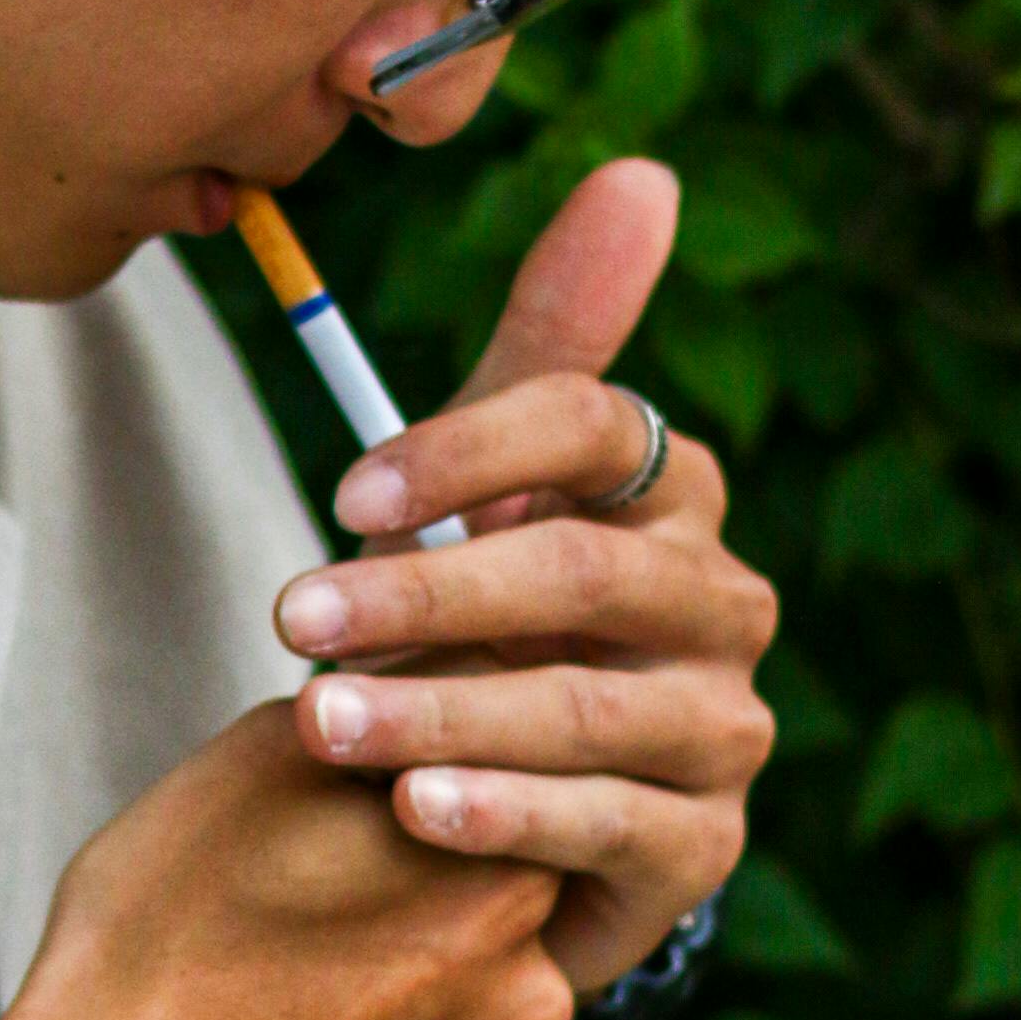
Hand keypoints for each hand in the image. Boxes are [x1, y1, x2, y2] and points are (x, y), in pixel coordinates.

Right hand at [0, 707, 577, 1019]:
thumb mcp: (260, 765)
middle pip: (492, 924)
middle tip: (298, 907)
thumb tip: (428, 697)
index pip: (507, 808)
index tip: (352, 813)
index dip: (422, 802)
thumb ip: (381, 717)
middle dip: (413, 909)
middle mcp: (531, 1007)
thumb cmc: (163, 937)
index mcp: (505, 884)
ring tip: (274, 1000)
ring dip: (390, 1008)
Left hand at [269, 157, 775, 994]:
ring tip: (323, 727)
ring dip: (446, 711)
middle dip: (429, 593)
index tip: (341, 493)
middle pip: (585, 574)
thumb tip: (644, 172)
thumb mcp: (496, 481)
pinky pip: (611, 823)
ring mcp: (724, 730)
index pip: (599, 428)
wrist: (514, 814)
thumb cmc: (492, 619)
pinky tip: (414, 810)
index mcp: (676, 492)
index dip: (471, 450)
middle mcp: (724, 603)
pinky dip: (507, 814)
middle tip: (295, 620)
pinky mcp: (702, 848)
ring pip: (592, 709)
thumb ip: (552, 338)